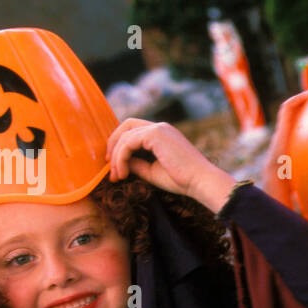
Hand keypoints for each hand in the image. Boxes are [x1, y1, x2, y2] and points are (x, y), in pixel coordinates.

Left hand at [106, 119, 236, 212]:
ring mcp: (158, 129)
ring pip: (124, 136)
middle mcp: (160, 127)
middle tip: (108, 166)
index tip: (115, 166)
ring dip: (116, 157)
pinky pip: (127, 142)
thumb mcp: (152, 171)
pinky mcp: (155, 134)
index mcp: (162, 134)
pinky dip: (121, 158)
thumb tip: (119, 162)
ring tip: (117, 176)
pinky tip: (123, 173)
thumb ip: (136, 164)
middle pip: (126, 126)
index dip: (120, 145)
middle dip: (113, 144)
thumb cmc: (181, 180)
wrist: (200, 181)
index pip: (134, 131)